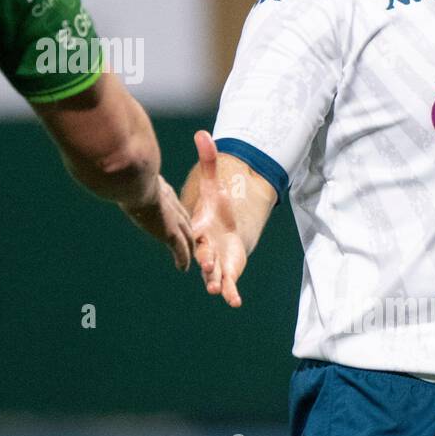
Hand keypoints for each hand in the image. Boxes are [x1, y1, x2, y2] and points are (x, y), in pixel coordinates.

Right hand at [119, 176, 193, 270]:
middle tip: (189, 238)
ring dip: (188, 246)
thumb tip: (106, 168)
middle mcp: (170, 203)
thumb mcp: (125, 172)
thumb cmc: (127, 174)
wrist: (135, 182)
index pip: (172, 203)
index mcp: (160, 189)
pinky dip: (183, 259)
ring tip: (188, 256)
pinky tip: (183, 267)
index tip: (177, 217)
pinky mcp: (170, 232)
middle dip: (187, 229)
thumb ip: (122, 173)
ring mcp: (172, 218)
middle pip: (184, 219)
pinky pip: (181, 249)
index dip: (176, 212)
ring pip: (186, 235)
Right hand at [190, 130, 247, 307]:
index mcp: (201, 228)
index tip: (200, 237)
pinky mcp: (228, 273)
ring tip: (216, 291)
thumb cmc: (217, 209)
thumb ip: (208, 161)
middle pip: (205, 255)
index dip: (199, 235)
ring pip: (214, 275)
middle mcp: (206, 248)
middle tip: (208, 266)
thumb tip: (203, 132)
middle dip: (206, 261)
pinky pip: (230, 286)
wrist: (226, 229)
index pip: (198, 232)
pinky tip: (236, 303)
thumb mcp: (214, 185)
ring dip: (216, 282)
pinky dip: (232, 294)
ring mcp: (217, 263)